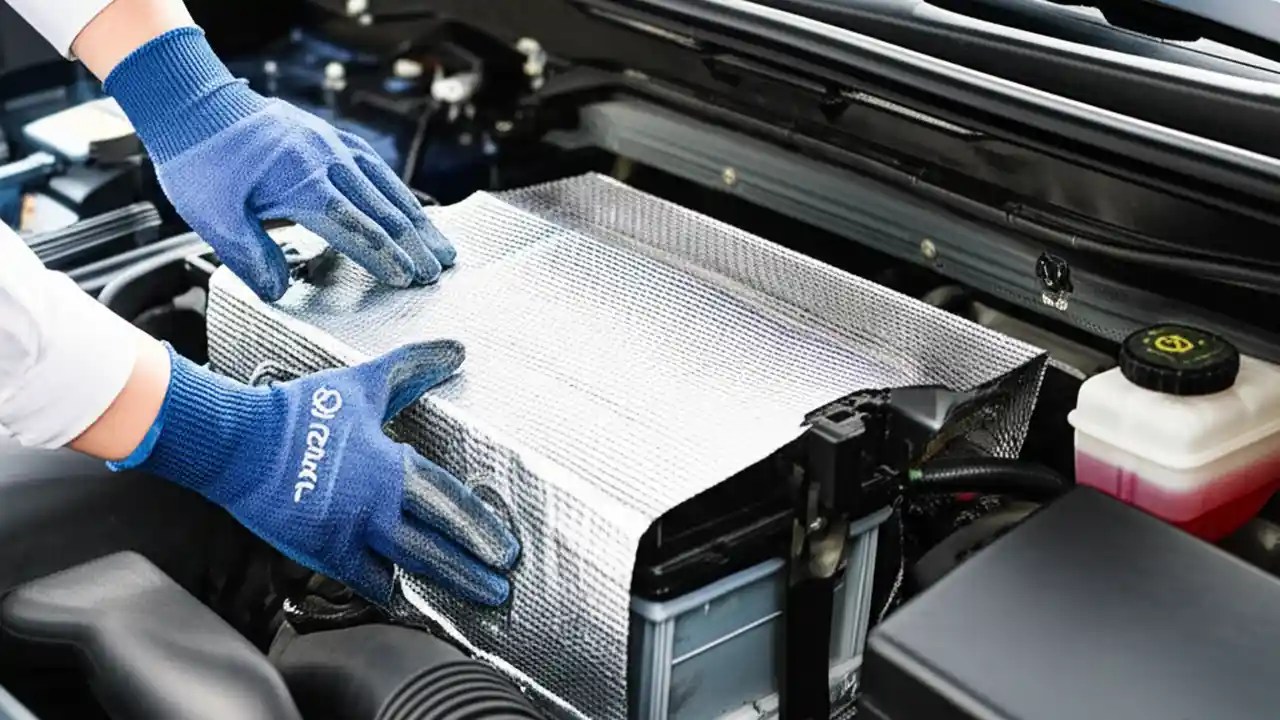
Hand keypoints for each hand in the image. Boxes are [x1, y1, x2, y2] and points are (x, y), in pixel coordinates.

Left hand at [103, 27, 452, 301]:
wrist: (190, 104)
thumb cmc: (199, 160)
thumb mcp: (213, 217)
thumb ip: (250, 256)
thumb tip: (277, 290)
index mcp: (301, 184)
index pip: (356, 227)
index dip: (384, 256)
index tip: (405, 277)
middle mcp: (325, 161)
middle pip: (382, 209)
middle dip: (413, 243)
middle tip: (436, 270)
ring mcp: (331, 144)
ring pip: (387, 186)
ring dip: (417, 219)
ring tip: (440, 245)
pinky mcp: (328, 135)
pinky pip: (374, 165)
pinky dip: (398, 190)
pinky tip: (410, 206)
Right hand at [109, 341, 518, 606]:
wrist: (237, 442)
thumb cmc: (299, 411)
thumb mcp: (363, 384)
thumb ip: (413, 367)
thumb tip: (457, 350)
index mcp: (390, 467)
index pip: (449, 504)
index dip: (479, 528)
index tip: (505, 551)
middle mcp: (374, 507)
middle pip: (434, 548)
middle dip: (471, 571)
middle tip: (499, 590)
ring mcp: (346, 534)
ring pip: (404, 568)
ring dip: (440, 585)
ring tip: (468, 602)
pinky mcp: (319, 550)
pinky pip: (361, 579)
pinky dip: (385, 588)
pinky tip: (403, 596)